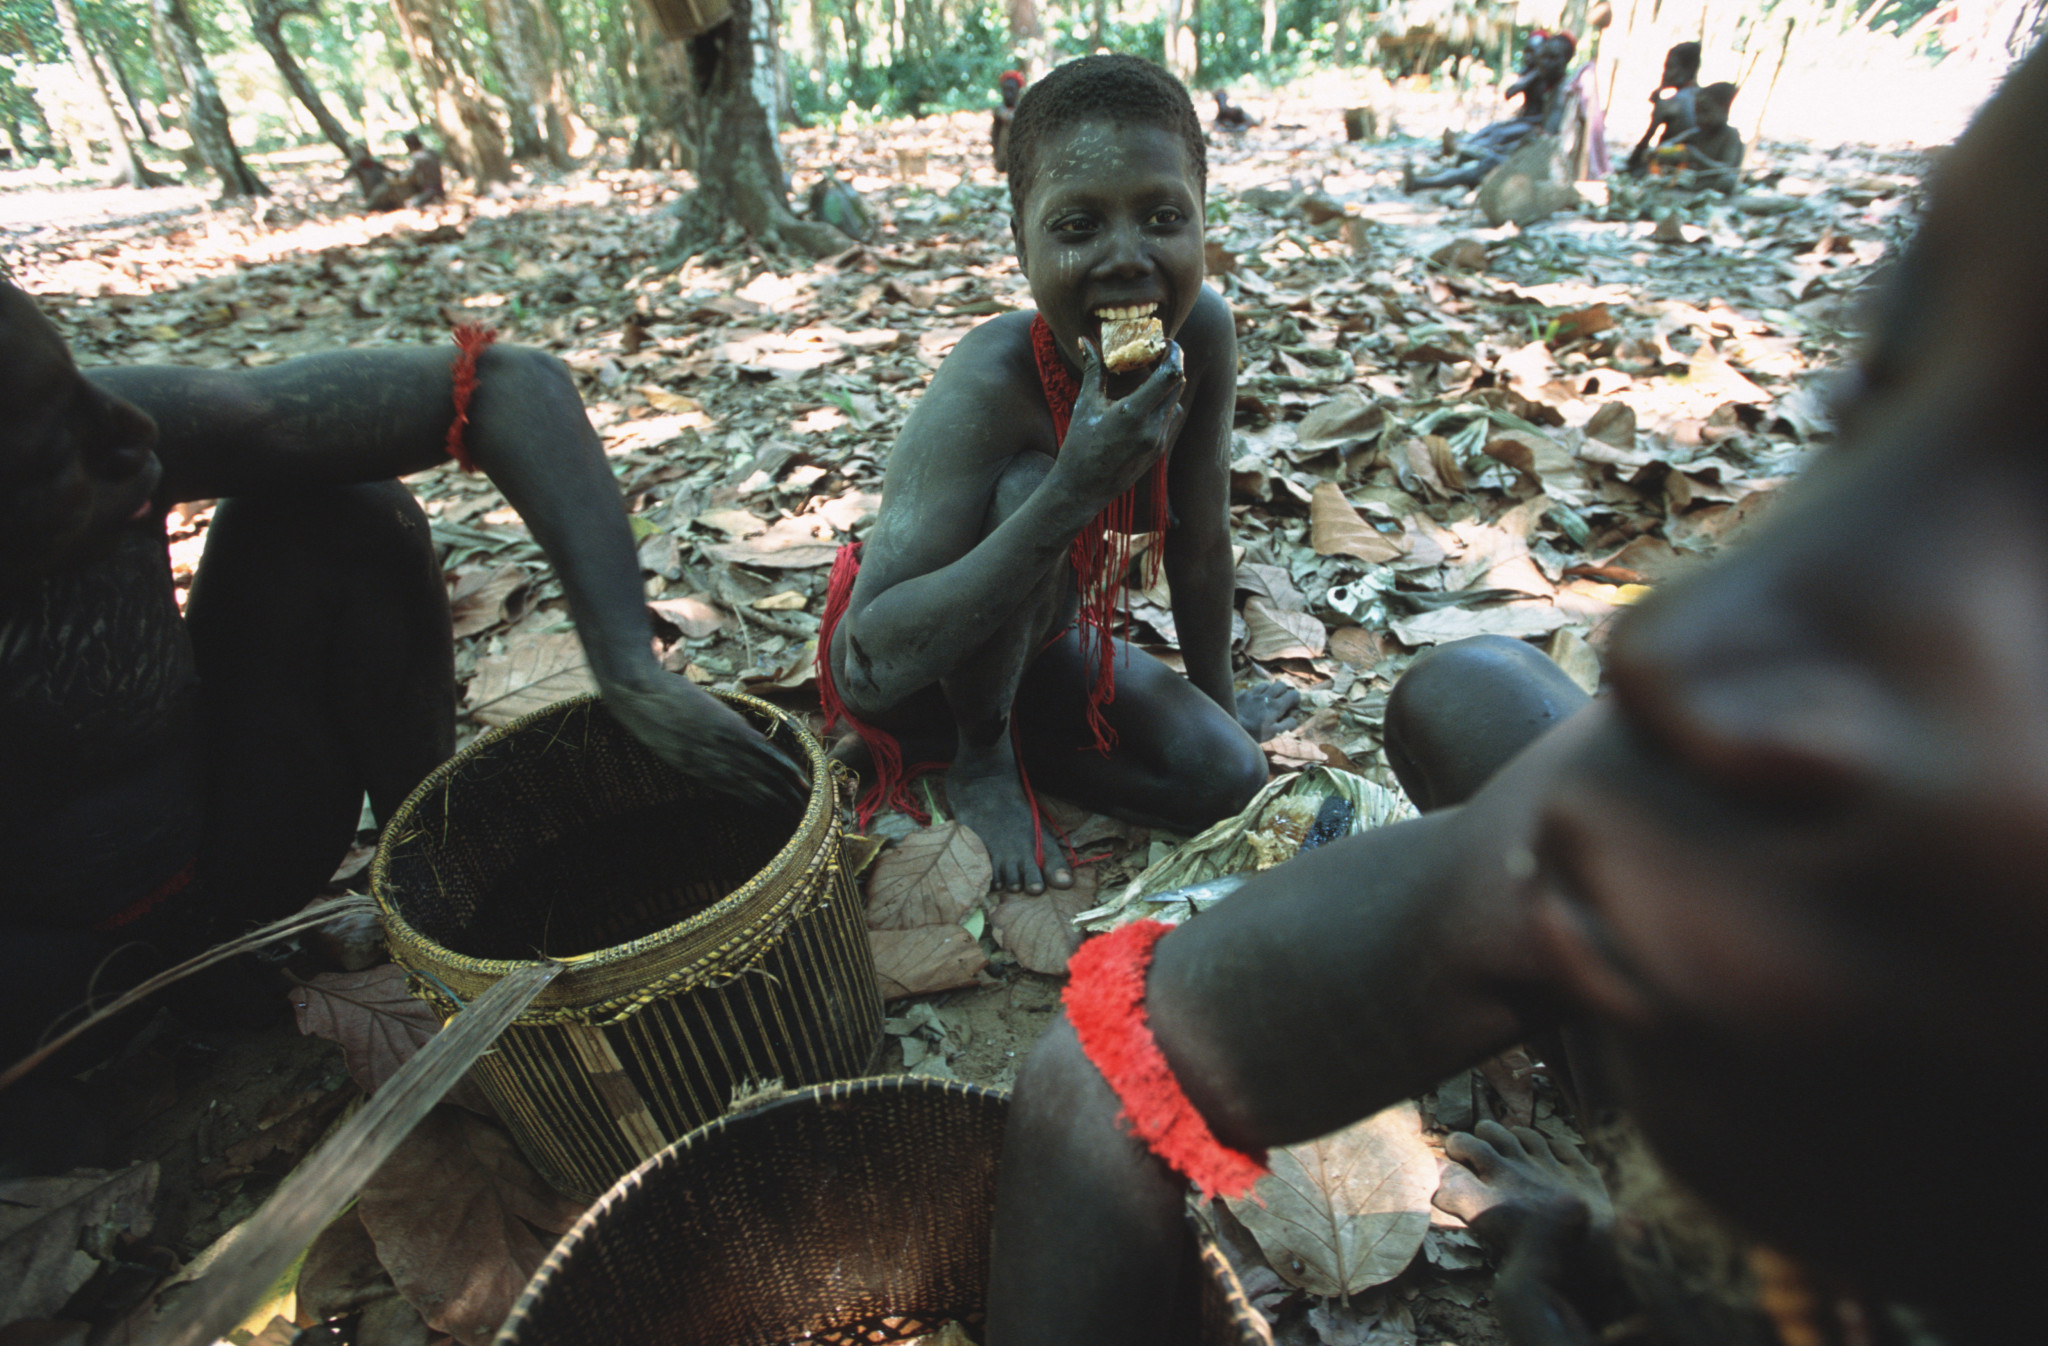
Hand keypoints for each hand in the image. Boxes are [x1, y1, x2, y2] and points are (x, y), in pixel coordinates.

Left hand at [601, 675, 810, 812]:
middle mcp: (712, 765)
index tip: (779, 818)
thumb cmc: (642, 713)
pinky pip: (761, 751)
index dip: (759, 806)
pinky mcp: (727, 728)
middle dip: (778, 807)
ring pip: (760, 775)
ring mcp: (721, 746)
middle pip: (752, 790)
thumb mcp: (665, 742)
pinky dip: (781, 765)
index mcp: (696, 770)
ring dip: (785, 792)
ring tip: (806, 807)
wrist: (634, 692)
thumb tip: (708, 753)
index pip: (735, 793)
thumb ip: (690, 751)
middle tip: (801, 822)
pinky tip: (797, 777)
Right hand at [1051, 337, 1186, 509]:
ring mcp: (1158, 441)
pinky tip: (1149, 400)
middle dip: (1172, 364)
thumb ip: (1093, 370)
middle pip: (1178, 385)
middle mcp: (1152, 428)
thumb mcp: (1085, 405)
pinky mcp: (1159, 451)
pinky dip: (1166, 404)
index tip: (1163, 342)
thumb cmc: (1079, 447)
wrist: (1082, 489)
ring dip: (1170, 385)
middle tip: (1158, 352)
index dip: (1173, 353)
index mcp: (1133, 413)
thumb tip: (1086, 341)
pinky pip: (1171, 420)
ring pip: (1177, 402)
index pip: (1170, 375)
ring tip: (1153, 375)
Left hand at [1236, 681, 1299, 741]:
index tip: (1292, 708)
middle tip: (1281, 702)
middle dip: (1284, 692)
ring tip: (1266, 702)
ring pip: (1266, 685)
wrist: (1228, 727)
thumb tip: (1294, 718)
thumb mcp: (1273, 733)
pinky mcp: (1241, 695)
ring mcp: (1252, 694)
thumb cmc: (1253, 733)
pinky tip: (1251, 703)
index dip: (1296, 700)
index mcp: (1276, 706)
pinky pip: (1250, 690)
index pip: (1294, 694)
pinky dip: (1254, 694)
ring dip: (1269, 691)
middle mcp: (1266, 696)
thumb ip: (1287, 724)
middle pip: (1281, 685)